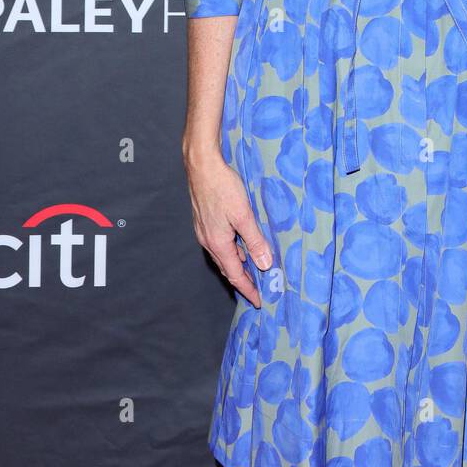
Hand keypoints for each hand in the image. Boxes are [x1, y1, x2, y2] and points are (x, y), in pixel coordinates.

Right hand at [183, 141, 272, 308]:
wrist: (202, 165)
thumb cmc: (223, 187)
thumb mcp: (244, 215)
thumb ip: (254, 240)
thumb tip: (264, 264)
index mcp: (218, 243)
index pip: (235, 275)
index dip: (248, 289)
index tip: (259, 301)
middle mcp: (208, 241)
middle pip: (227, 268)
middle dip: (242, 280)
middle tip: (259, 288)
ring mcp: (204, 231)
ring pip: (223, 255)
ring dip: (237, 264)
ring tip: (253, 269)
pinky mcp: (204, 220)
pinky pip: (220, 244)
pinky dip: (232, 251)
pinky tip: (241, 244)